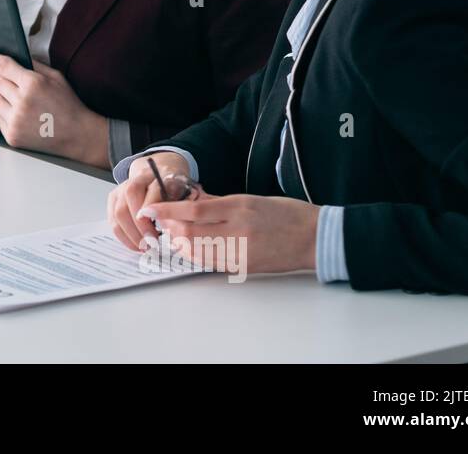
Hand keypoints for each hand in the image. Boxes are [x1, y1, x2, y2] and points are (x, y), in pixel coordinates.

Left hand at [0, 50, 109, 166]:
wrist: (77, 135)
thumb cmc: (69, 106)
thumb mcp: (56, 77)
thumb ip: (35, 66)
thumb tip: (18, 58)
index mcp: (32, 84)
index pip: (3, 66)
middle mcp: (21, 102)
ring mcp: (15, 120)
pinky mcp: (12, 135)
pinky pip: (0, 118)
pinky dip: (0, 111)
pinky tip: (3, 106)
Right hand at [107, 151, 198, 250]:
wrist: (161, 177)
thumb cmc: (176, 193)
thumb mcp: (186, 198)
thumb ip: (181, 209)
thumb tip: (176, 230)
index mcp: (161, 174)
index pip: (155, 188)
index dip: (153, 208)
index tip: (158, 229)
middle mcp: (139, 177)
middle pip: (131, 195)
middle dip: (140, 225)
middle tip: (152, 243)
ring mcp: (124, 186)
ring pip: (119, 210)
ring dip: (131, 234)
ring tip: (144, 247)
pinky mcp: (114, 197)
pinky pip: (113, 219)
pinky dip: (123, 236)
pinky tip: (135, 244)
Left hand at [139, 195, 320, 274]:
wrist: (315, 237)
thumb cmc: (287, 213)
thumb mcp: (252, 199)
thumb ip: (220, 202)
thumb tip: (191, 201)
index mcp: (239, 207)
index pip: (193, 210)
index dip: (167, 211)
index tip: (152, 209)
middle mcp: (237, 229)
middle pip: (190, 233)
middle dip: (169, 228)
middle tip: (159, 223)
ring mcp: (241, 251)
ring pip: (197, 251)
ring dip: (180, 244)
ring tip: (173, 236)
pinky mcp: (244, 267)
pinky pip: (212, 262)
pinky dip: (197, 255)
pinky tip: (191, 249)